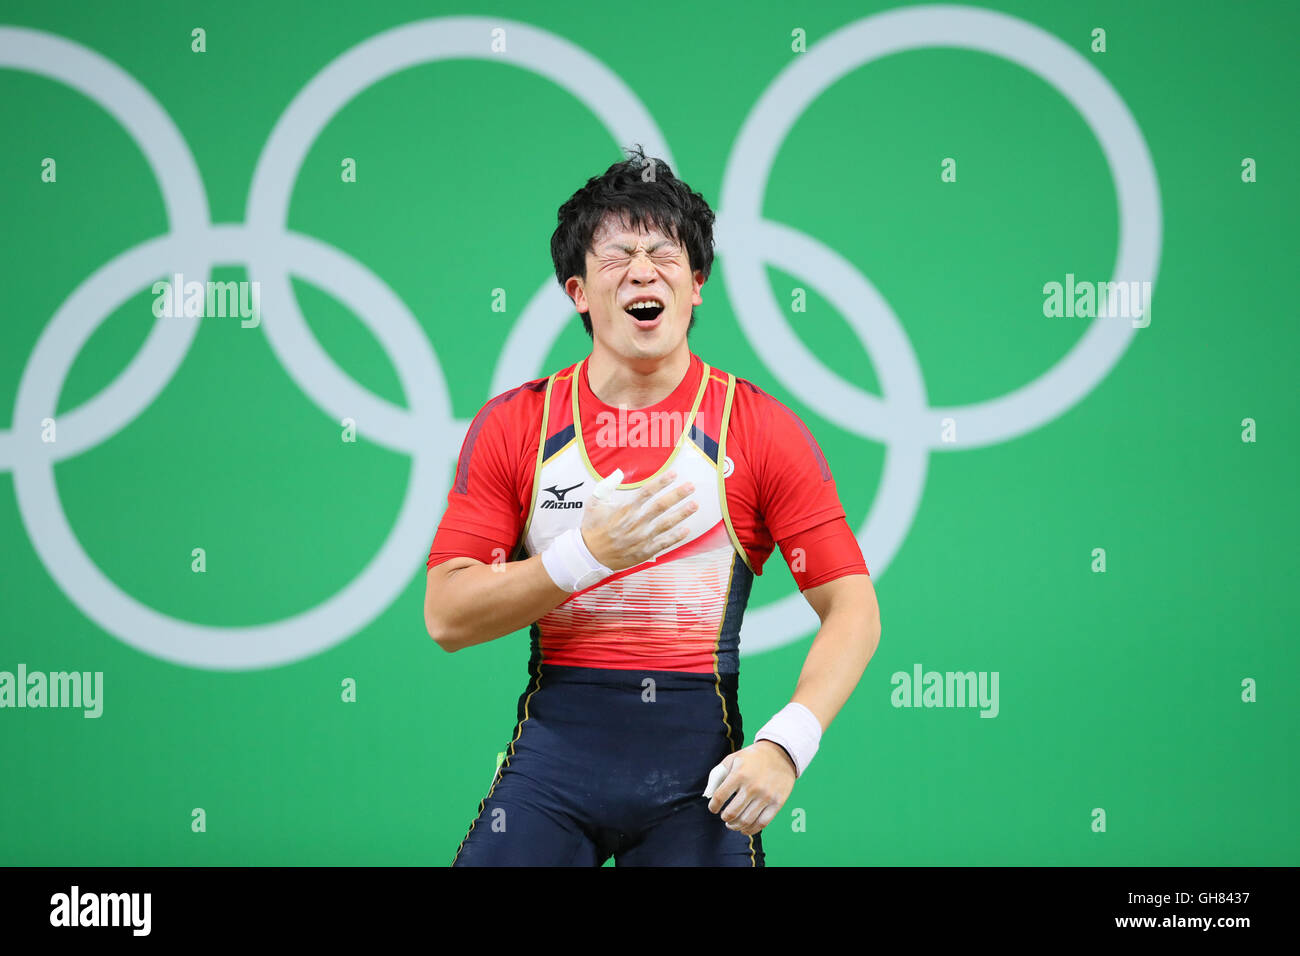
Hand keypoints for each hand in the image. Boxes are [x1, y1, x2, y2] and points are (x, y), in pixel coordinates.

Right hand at [580, 468, 697, 570]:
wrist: (588, 556)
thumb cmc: (592, 528)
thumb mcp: (593, 503)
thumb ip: (606, 486)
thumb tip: (618, 473)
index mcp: (624, 509)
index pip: (647, 492)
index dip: (662, 482)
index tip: (674, 474)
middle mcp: (635, 523)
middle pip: (660, 506)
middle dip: (677, 495)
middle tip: (690, 486)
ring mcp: (641, 538)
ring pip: (666, 524)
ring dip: (681, 514)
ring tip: (694, 505)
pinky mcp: (644, 552)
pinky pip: (663, 543)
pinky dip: (676, 537)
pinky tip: (686, 530)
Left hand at [702, 741, 796, 835]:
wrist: (780, 754)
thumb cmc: (752, 758)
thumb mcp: (732, 759)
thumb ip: (717, 775)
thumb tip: (708, 795)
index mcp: (739, 774)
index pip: (720, 796)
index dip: (713, 806)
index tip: (713, 808)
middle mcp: (753, 786)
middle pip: (732, 812)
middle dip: (725, 817)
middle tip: (724, 817)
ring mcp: (766, 796)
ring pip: (746, 820)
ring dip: (735, 826)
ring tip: (731, 824)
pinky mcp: (777, 803)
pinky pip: (762, 823)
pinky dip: (751, 830)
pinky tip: (744, 828)